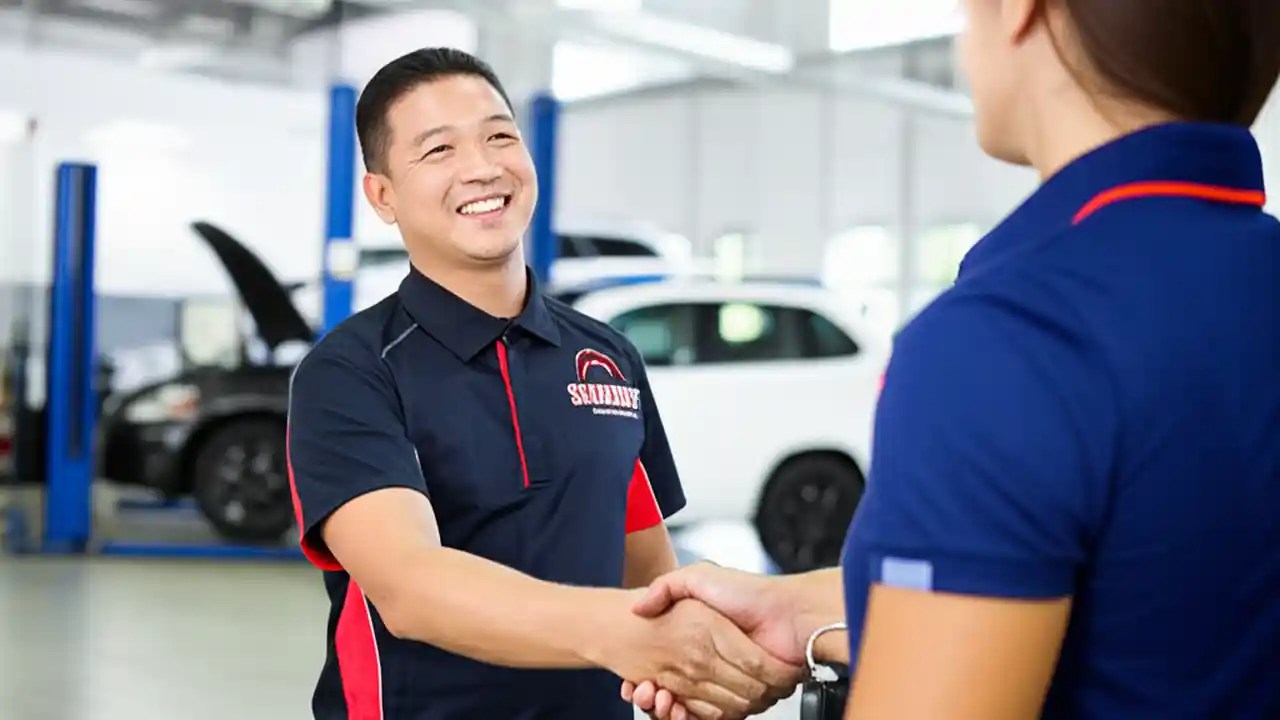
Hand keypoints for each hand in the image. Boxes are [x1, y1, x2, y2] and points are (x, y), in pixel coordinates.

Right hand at [622, 563, 815, 716]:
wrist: (791, 611)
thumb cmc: (749, 592)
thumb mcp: (698, 576)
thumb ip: (667, 586)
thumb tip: (639, 606)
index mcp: (704, 638)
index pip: (669, 664)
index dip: (651, 675)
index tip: (636, 682)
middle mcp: (715, 661)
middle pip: (677, 689)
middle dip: (656, 698)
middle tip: (642, 693)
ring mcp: (730, 681)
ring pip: (693, 705)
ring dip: (670, 708)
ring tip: (655, 699)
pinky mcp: (746, 697)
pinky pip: (715, 714)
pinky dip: (694, 715)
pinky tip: (675, 708)